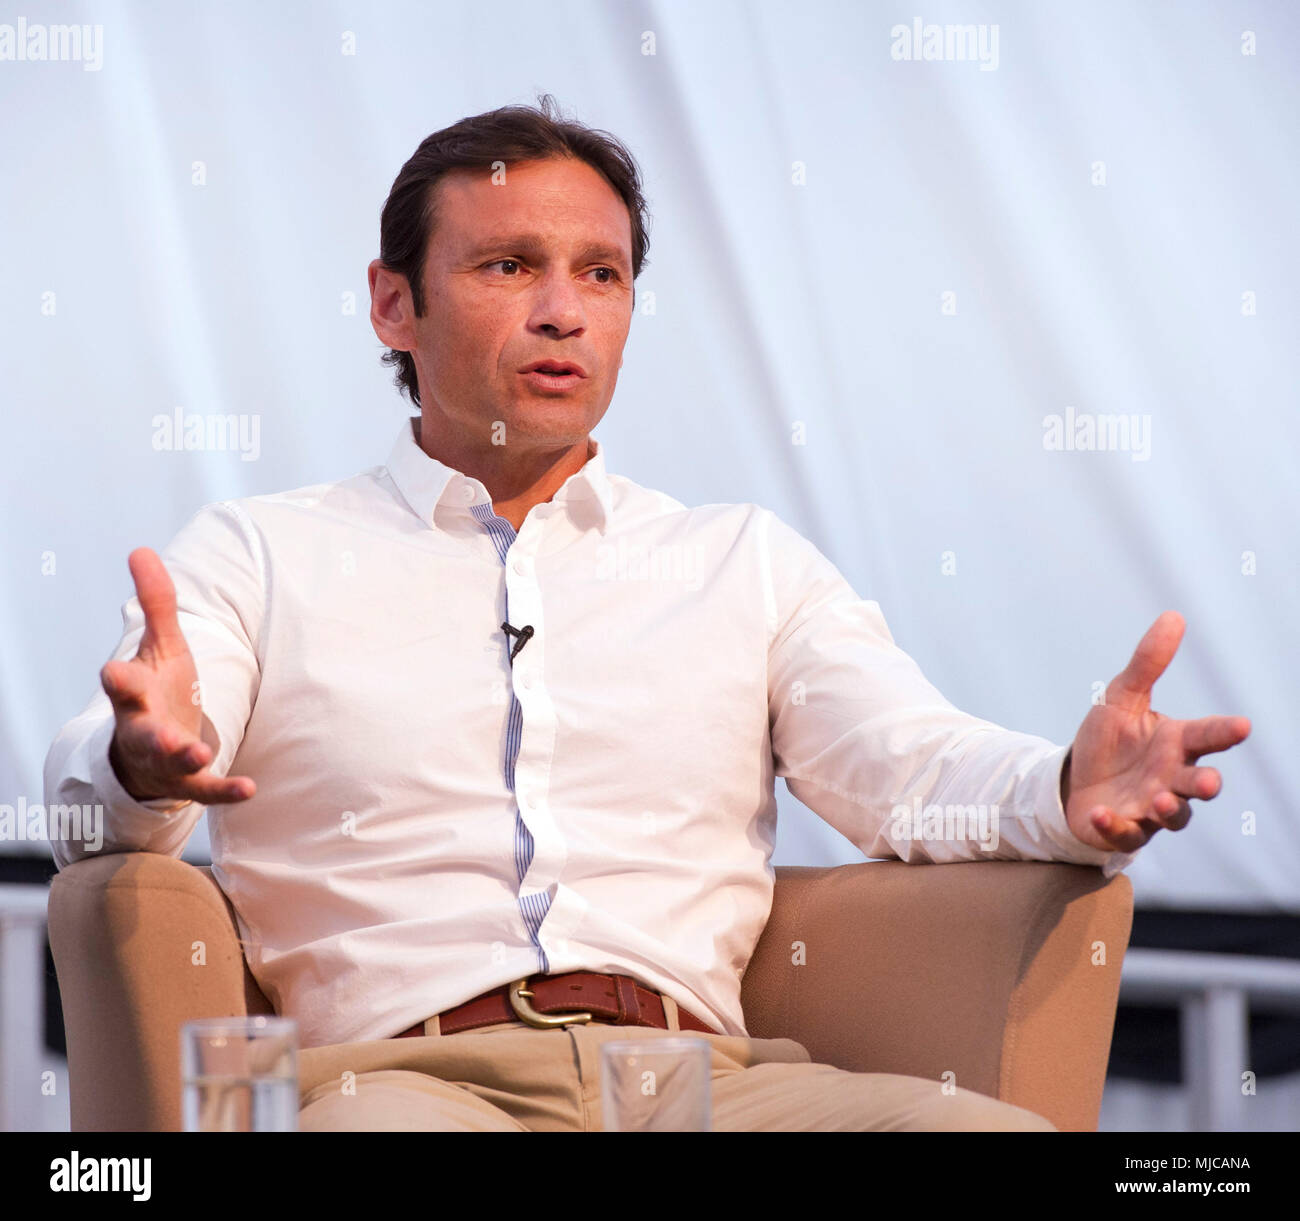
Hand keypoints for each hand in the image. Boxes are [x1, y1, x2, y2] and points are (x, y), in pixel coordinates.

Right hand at [100, 547, 255, 804]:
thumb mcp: (160, 646)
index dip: (118, 678)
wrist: (150, 754)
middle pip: (139, 728)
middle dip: (144, 727)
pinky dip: (225, 790)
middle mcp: (145, 727)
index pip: (121, 683)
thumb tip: (141, 549)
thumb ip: (155, 603)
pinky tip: (249, 788)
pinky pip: (205, 789)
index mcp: (136, 692)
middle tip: (155, 729)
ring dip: (182, 756)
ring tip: (199, 752)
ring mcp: (165, 758)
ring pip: (169, 761)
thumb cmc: (157, 691)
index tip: (112, 671)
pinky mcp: (188, 780)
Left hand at [1062, 611, 1249, 852]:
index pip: (1207, 735)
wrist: (1074, 781)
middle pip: (1198, 784)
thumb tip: (1174, 616)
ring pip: (1174, 815)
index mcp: (1175, 743)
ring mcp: (1151, 807)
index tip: (1242, 725)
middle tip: (1207, 782)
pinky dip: (1114, 826)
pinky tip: (1100, 813)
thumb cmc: (1109, 741)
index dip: (1225, 731)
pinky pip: (1126, 833)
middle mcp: (1170, 777)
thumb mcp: (1121, 698)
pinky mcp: (1125, 828)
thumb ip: (1147, 663)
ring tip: (1157, 798)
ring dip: (1168, 808)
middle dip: (1205, 784)